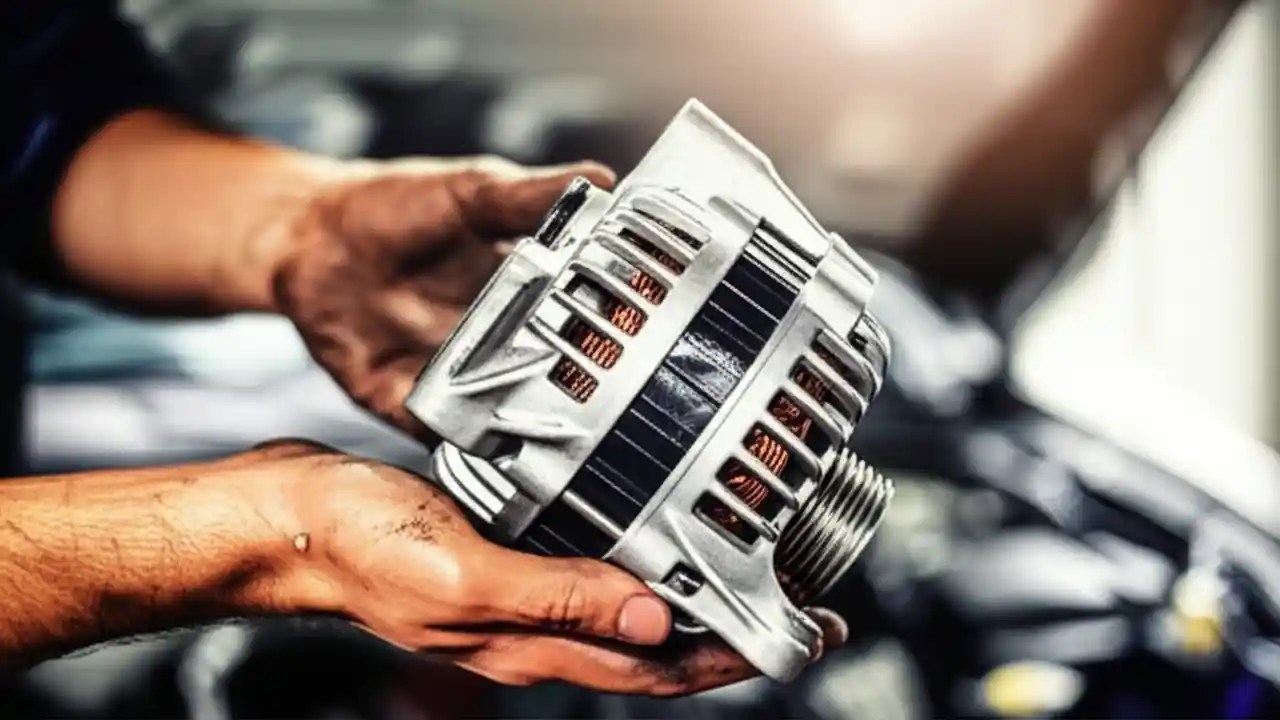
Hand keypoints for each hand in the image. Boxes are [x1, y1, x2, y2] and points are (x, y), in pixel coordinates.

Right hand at [252, 440, 845, 694]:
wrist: (287, 517)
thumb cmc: (356, 547)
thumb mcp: (461, 575)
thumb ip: (557, 598)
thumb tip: (655, 621)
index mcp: (528, 642)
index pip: (656, 668)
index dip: (734, 658)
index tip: (801, 636)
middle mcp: (532, 624)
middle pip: (654, 643)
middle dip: (731, 630)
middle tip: (798, 602)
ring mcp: (517, 589)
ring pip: (625, 603)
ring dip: (689, 590)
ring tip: (741, 562)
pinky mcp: (502, 550)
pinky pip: (585, 560)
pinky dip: (632, 549)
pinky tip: (646, 519)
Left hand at [268, 157, 614, 436]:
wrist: (308, 232)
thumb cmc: (391, 205)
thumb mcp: (472, 191)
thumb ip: (530, 196)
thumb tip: (599, 183)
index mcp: (520, 292)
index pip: (577, 322)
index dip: (606, 337)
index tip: (634, 343)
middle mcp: (491, 340)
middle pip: (544, 378)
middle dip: (569, 391)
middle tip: (594, 392)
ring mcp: (451, 374)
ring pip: (496, 415)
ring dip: (515, 422)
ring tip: (537, 422)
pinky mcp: (401, 398)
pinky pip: (435, 433)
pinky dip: (453, 440)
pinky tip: (470, 437)